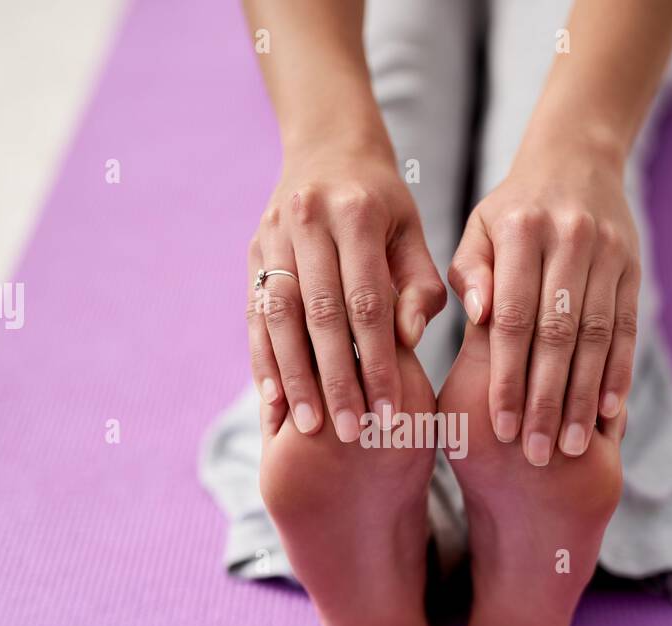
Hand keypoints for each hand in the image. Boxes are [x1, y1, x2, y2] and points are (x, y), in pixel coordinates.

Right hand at [246, 146, 445, 440]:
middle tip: (351, 432)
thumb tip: (408, 342)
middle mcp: (308, 221)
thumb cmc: (384, 205)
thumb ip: (418, 287)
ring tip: (309, 426)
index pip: (368, 302)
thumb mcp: (412, 234)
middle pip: (321, 315)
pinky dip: (263, 360)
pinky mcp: (253, 252)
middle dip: (336, 379)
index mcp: (356, 214)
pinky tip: (274, 400)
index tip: (389, 408)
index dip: (377, 360)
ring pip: (279, 318)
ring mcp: (273, 236)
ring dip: (293, 377)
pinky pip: (254, 315)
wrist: (328, 147)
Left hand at [448, 147, 639, 465]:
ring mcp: (607, 254)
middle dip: (545, 400)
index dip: (508, 377)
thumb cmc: (511, 209)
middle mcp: (568, 241)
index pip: (513, 319)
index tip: (500, 426)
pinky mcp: (633, 269)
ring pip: (596, 338)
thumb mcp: (478, 229)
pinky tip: (609, 413)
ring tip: (571, 446)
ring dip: (583, 397)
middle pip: (557, 336)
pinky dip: (619, 372)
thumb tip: (478, 319)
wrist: (577, 157)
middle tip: (534, 453)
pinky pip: (627, 329)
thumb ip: (470, 274)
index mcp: (519, 231)